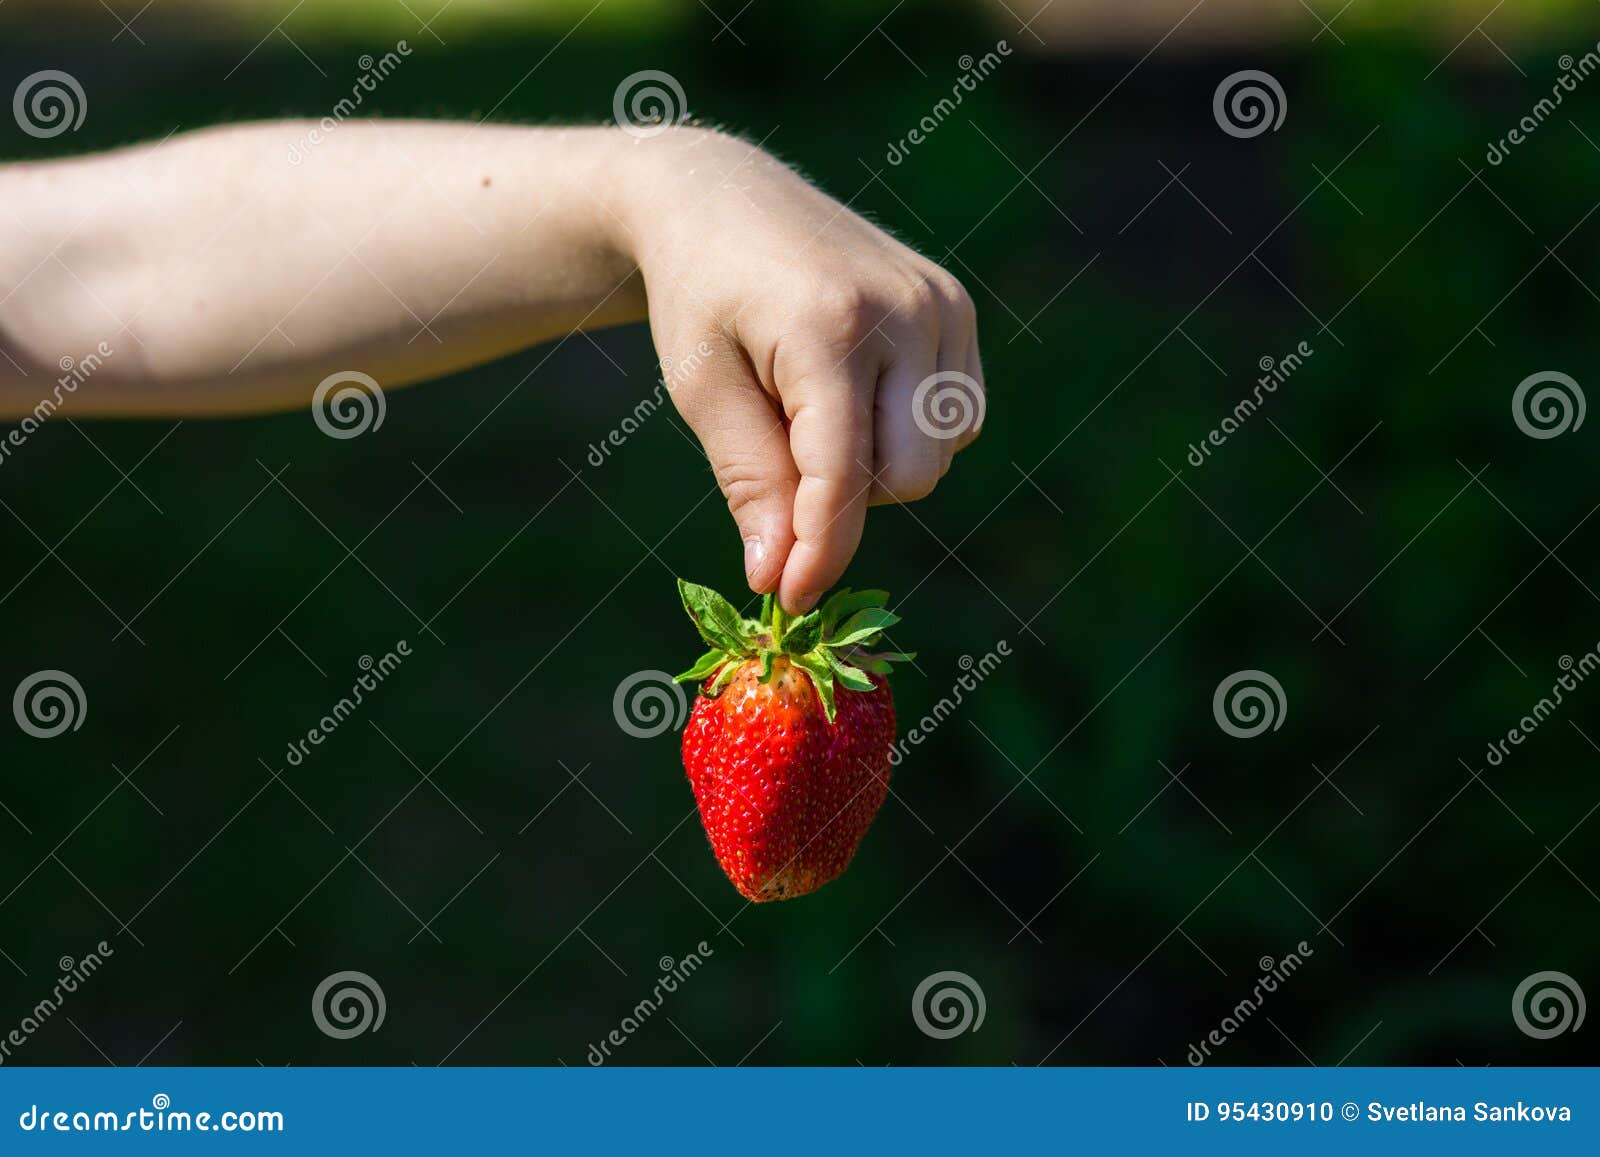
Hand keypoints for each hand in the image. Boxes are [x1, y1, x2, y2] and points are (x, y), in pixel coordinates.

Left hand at [615, 128, 984, 613]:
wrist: (722, 199)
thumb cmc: (699, 298)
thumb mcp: (703, 390)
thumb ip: (750, 482)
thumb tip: (779, 577)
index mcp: (830, 326)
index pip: (844, 474)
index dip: (820, 550)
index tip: (790, 599)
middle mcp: (906, 310)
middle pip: (909, 476)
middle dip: (847, 499)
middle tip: (780, 466)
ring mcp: (942, 304)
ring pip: (940, 455)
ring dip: (878, 468)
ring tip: (810, 418)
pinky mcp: (956, 307)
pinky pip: (956, 419)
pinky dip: (907, 435)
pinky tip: (854, 398)